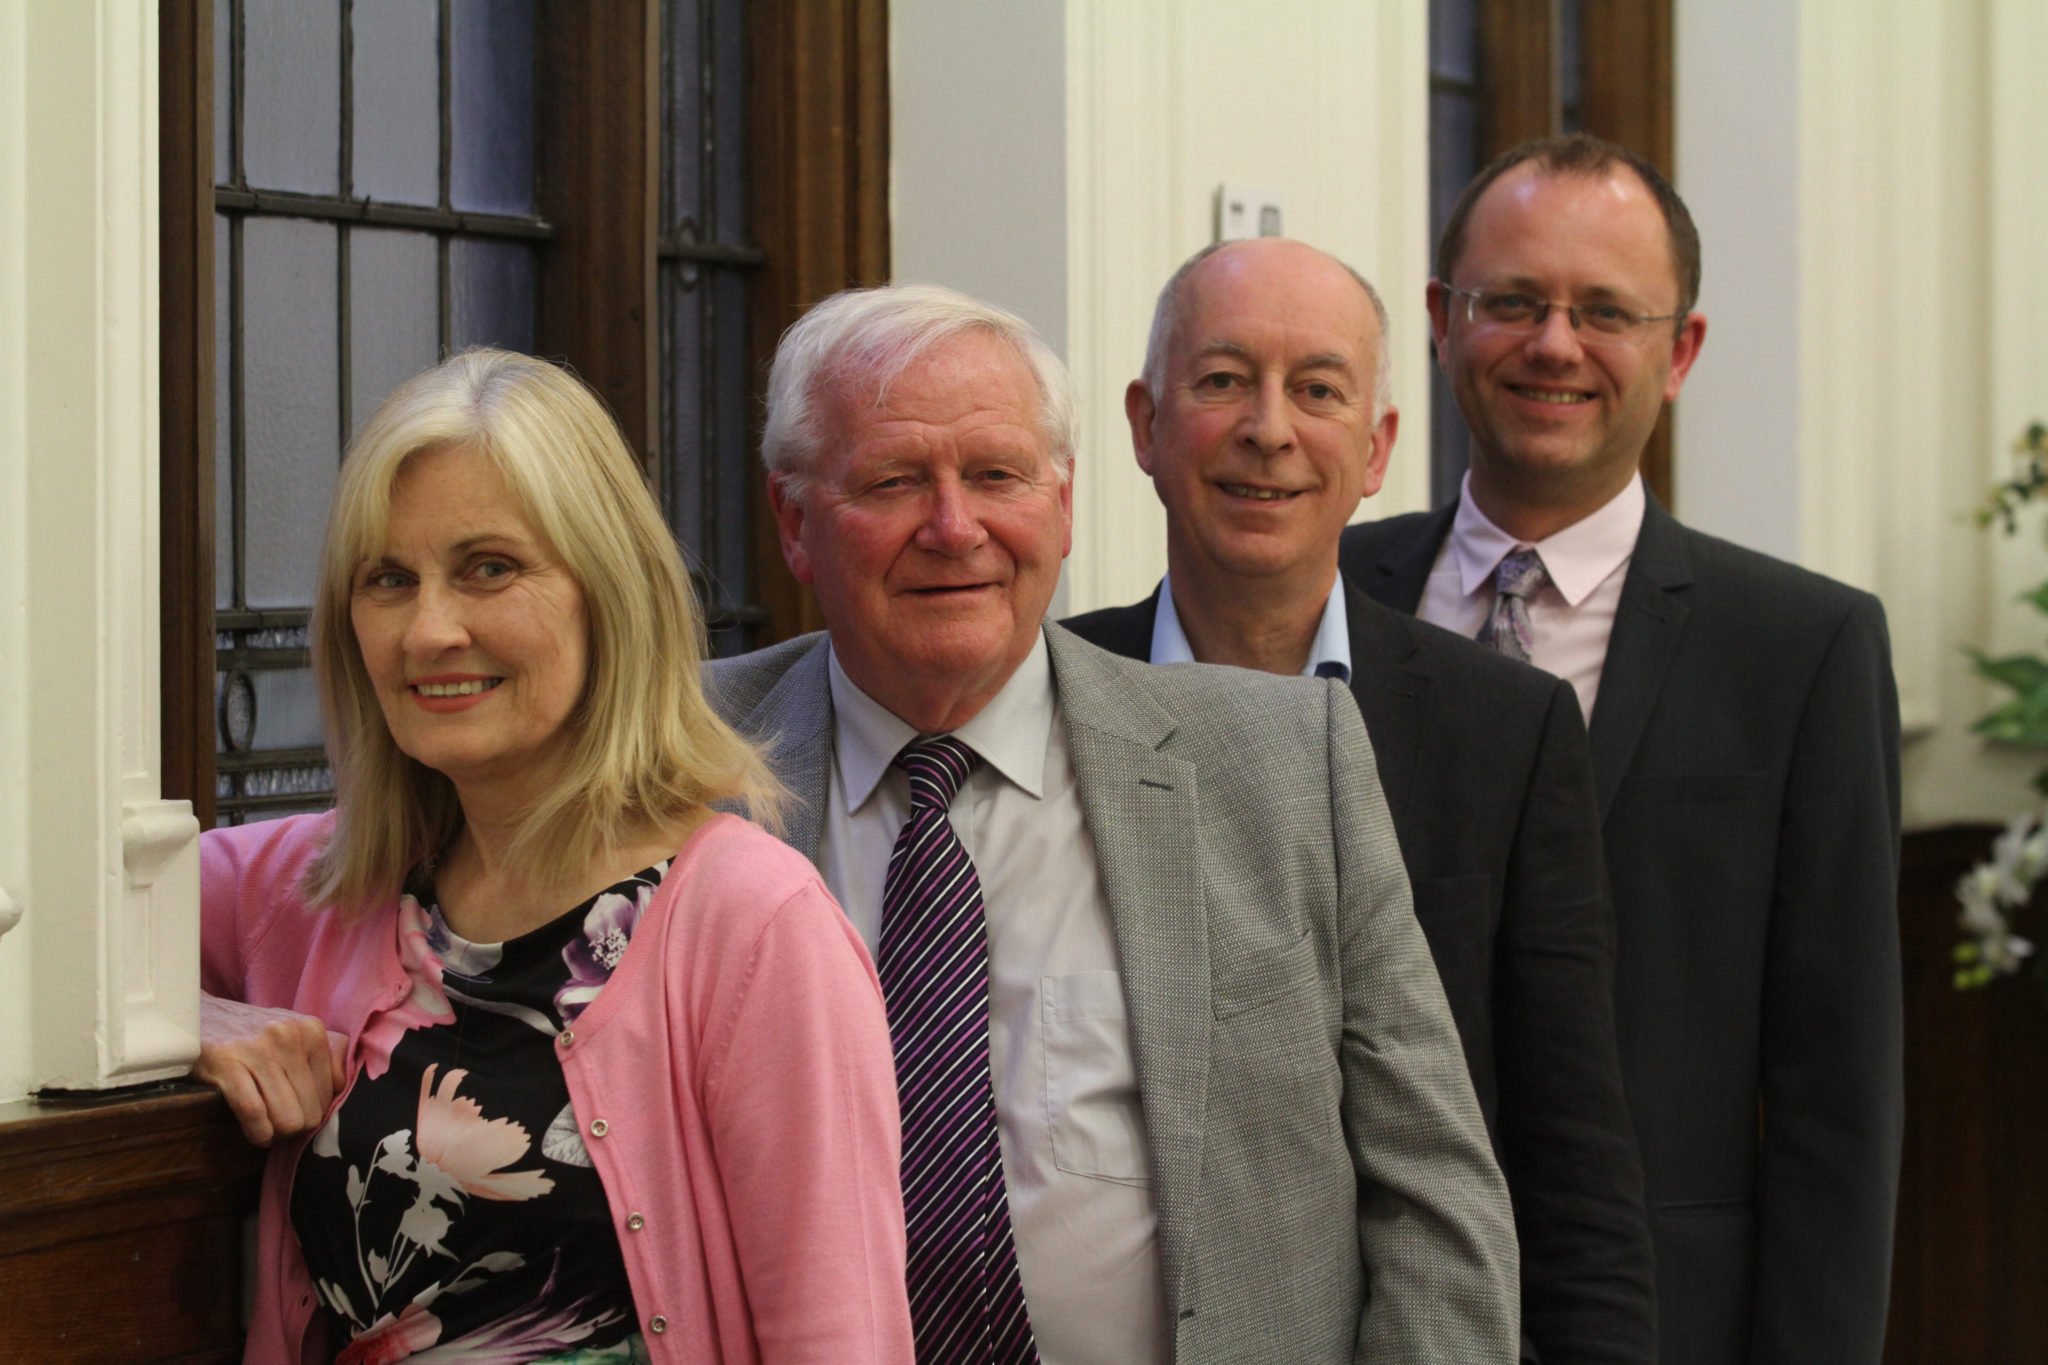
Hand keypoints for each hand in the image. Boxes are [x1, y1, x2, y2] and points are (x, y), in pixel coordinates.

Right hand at [194, 993, 347, 1146]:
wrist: (192, 1014)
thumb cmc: (251, 1033)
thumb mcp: (295, 1033)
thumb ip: (327, 1057)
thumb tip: (340, 1092)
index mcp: (311, 1029)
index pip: (333, 1092)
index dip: (315, 1111)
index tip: (297, 1112)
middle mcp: (289, 1035)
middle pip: (311, 1112)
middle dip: (296, 1127)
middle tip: (279, 1123)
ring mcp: (257, 1047)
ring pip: (287, 1118)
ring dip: (277, 1133)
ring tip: (267, 1128)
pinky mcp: (225, 1062)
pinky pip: (255, 1114)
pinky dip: (257, 1133)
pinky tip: (255, 1133)